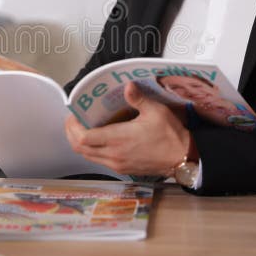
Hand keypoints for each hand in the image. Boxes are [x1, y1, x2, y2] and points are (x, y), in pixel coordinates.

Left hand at [64, 81, 194, 175]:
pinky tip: (100, 139)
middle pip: (80, 148)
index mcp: (118, 140)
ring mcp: (117, 164)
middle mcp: (113, 154)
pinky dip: (93, 150)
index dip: (73, 127)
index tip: (73, 115)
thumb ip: (138, 99)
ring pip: (88, 156)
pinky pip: (99, 161)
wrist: (183, 158)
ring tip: (84, 128)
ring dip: (81, 143)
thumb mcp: (155, 112)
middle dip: (72, 134)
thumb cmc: (170, 136)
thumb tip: (127, 86)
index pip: (83, 138)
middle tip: (74, 120)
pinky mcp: (123, 169)